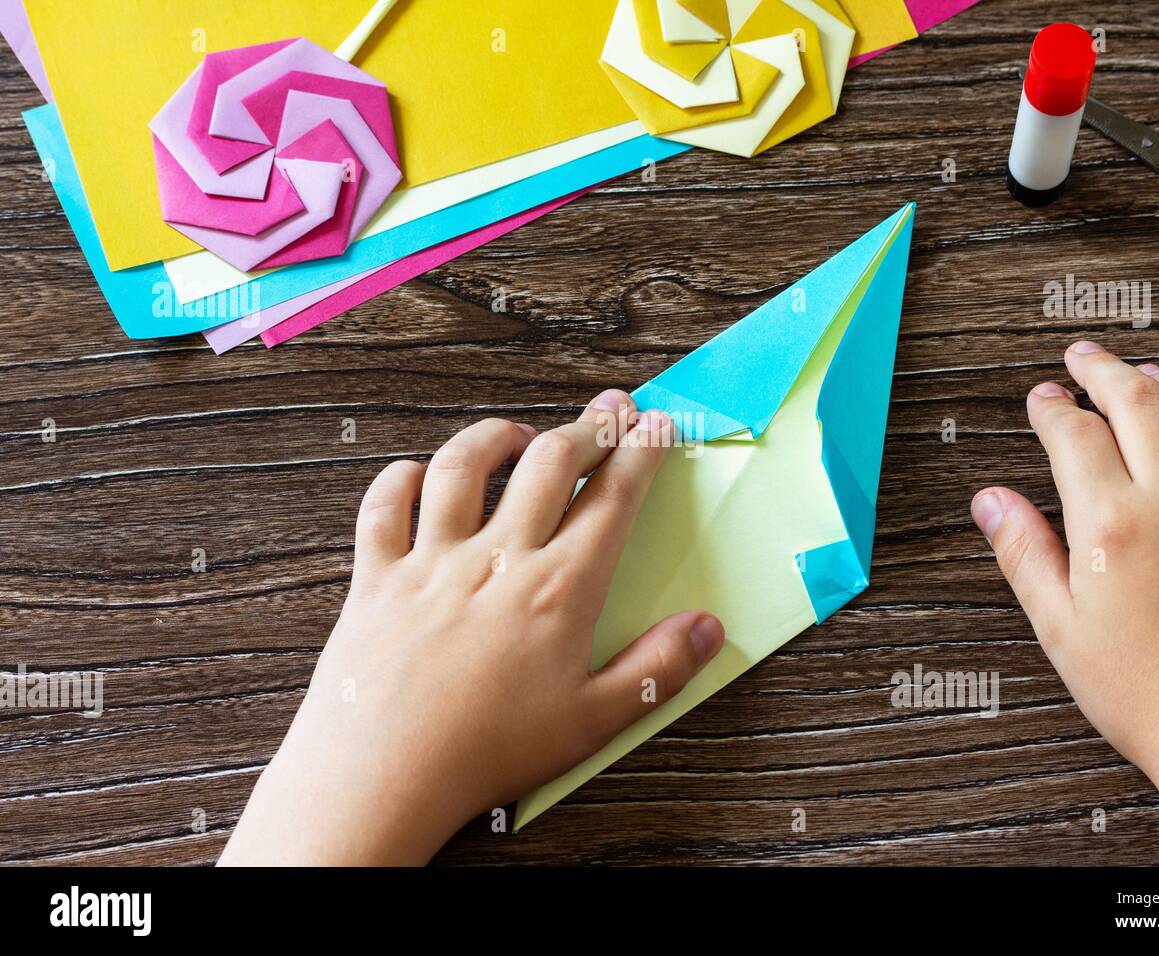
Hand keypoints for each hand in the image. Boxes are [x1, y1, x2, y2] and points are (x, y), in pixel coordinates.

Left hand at [219, 390, 723, 864]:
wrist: (384, 775)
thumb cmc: (489, 752)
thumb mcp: (593, 722)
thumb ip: (656, 669)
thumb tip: (706, 627)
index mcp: (557, 589)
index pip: (612, 500)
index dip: (641, 454)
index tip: (657, 425)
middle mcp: (496, 558)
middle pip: (548, 466)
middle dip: (587, 428)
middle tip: (608, 411)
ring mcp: (430, 561)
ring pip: (462, 468)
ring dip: (495, 437)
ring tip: (519, 432)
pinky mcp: (376, 577)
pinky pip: (383, 507)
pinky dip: (400, 479)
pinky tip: (417, 473)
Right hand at [971, 342, 1158, 864]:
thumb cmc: (1151, 699)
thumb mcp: (1061, 630)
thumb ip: (1025, 554)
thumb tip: (992, 502)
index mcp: (1115, 525)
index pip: (1074, 435)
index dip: (1051, 406)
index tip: (1042, 397)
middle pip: (1140, 403)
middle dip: (1105, 369)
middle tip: (1086, 357)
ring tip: (1156, 374)